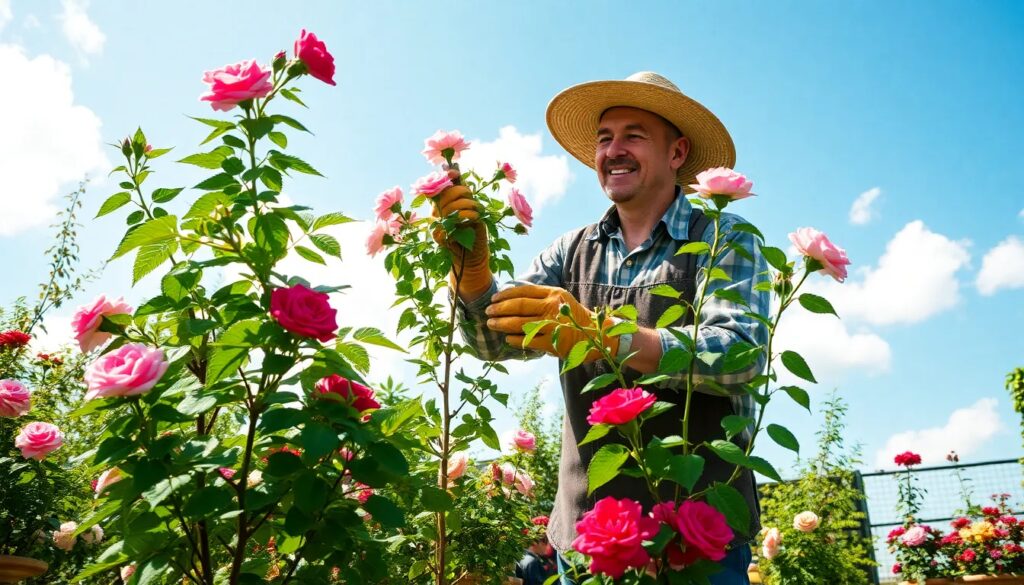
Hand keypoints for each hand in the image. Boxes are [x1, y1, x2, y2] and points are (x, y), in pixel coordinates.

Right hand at [431, 169, 491, 297]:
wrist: (474, 258)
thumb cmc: (473, 233)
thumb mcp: (471, 209)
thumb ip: (463, 194)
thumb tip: (456, 174)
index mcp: (440, 206)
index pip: (437, 187)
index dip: (444, 178)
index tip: (454, 172)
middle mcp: (435, 215)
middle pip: (443, 194)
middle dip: (460, 191)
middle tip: (473, 197)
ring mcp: (436, 226)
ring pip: (448, 206)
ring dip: (467, 204)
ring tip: (477, 209)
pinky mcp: (440, 236)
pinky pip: (451, 220)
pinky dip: (466, 216)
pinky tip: (475, 218)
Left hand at [485, 284, 618, 360]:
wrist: (595, 335)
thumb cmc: (572, 316)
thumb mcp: (560, 299)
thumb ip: (540, 296)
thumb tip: (511, 297)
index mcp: (553, 294)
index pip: (524, 291)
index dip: (505, 295)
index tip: (494, 299)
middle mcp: (552, 307)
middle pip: (519, 306)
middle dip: (499, 309)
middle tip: (487, 312)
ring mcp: (553, 325)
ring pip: (520, 323)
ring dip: (502, 324)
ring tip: (491, 324)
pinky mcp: (553, 342)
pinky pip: (527, 340)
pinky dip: (514, 339)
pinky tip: (507, 339)